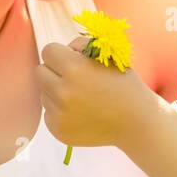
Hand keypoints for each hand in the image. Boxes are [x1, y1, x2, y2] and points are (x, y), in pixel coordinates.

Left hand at [36, 35, 158, 151]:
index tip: (71, 61)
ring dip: (56, 92)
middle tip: (74, 78)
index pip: (48, 51)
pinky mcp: (58, 130)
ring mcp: (59, 114)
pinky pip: (48, 113)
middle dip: (54, 72)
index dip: (60, 54)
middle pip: (40, 72)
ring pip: (43, 93)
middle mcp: (63, 91)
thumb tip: (63, 49)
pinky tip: (80, 112)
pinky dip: (60, 112)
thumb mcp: (108, 55)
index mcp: (74, 68)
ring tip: (81, 97)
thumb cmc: (123, 84)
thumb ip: (81, 46)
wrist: (136, 121)